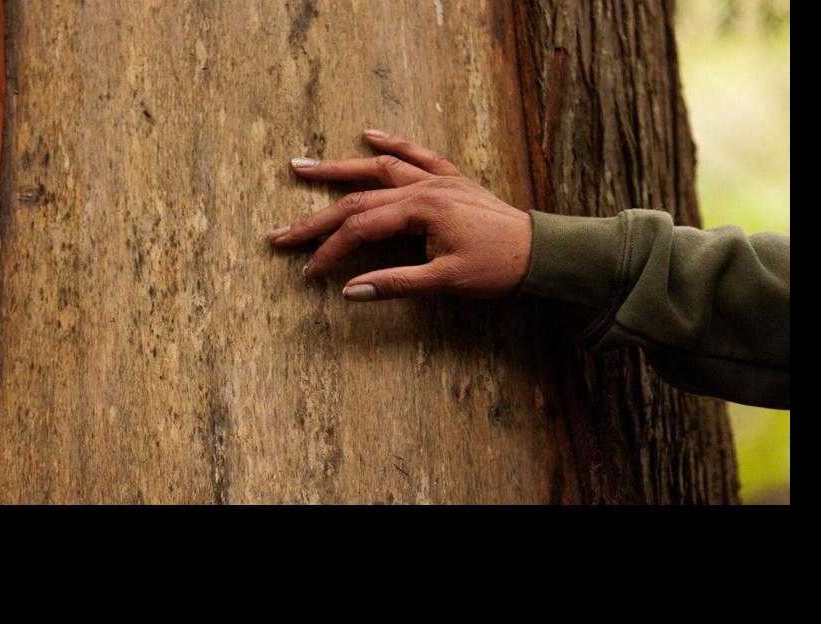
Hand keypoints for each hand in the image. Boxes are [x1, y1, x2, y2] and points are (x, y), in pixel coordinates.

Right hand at [268, 129, 532, 301]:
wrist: (540, 253)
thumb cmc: (497, 268)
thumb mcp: (445, 282)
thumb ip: (395, 284)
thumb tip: (350, 291)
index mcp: (421, 209)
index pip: (360, 228)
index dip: (330, 251)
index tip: (309, 272)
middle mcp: (425, 186)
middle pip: (358, 199)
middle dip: (316, 218)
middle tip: (280, 232)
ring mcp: (438, 179)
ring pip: (379, 169)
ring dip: (340, 169)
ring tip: (302, 168)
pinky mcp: (452, 179)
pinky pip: (418, 155)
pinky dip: (393, 144)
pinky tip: (370, 135)